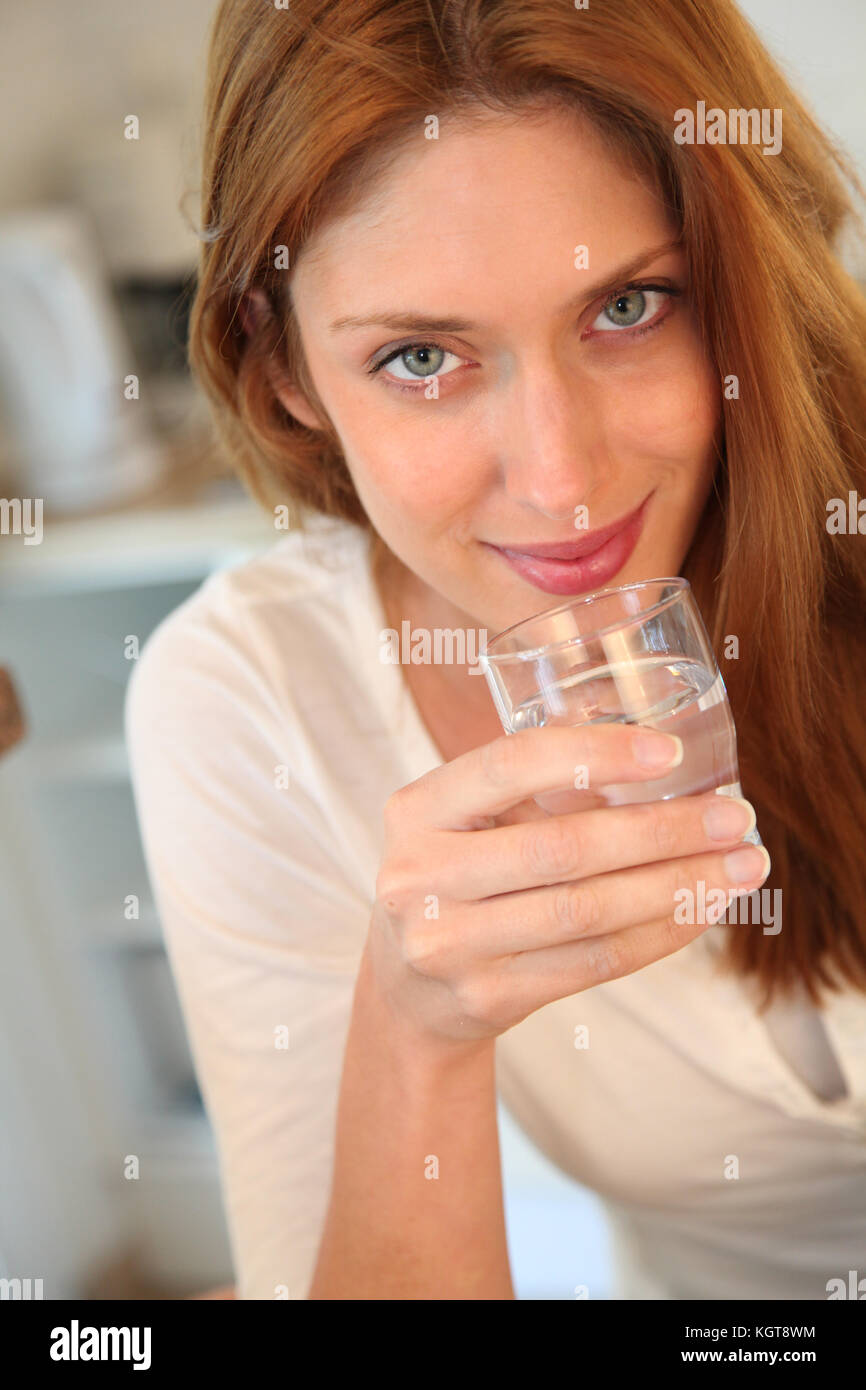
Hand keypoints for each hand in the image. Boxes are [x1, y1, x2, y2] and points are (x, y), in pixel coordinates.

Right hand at [367, 724, 767, 1046]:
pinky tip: (700, 910)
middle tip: (734, 819)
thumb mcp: (463, 821)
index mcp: (416, 810)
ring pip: (588, 911)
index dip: (592, 753)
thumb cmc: (455, 877)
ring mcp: (448, 945)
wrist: (407, 988)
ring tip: (740, 868)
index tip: (671, 752)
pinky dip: (659, 933)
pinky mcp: (487, 997)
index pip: (509, 765)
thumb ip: (530, 787)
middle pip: (563, 847)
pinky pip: (594, 961)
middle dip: (663, 830)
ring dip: (677, 885)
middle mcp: (420, 877)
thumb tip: (660, 759)